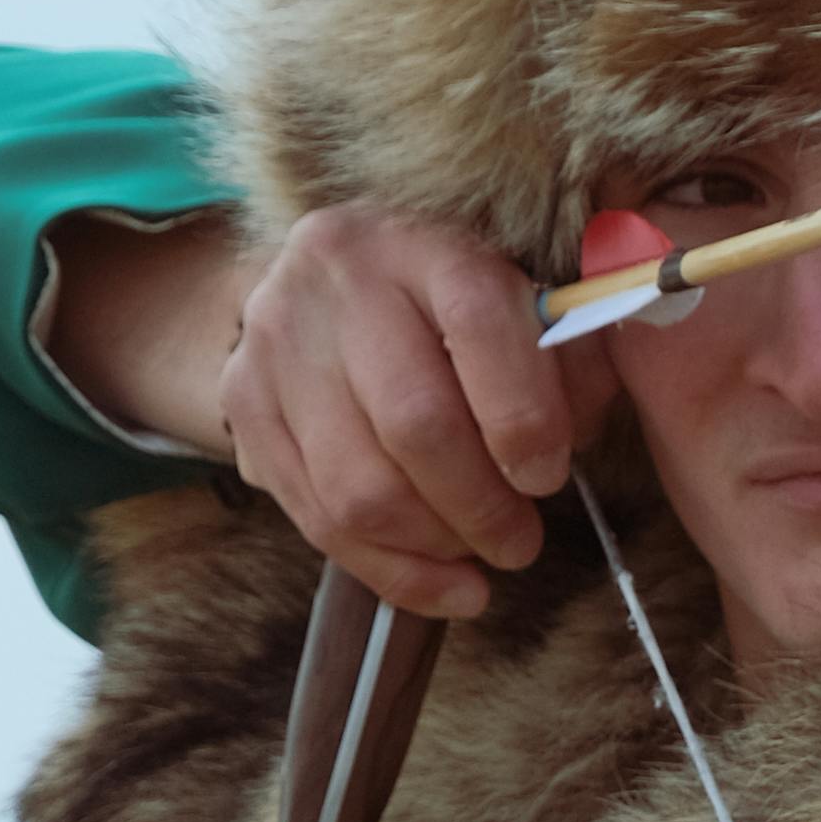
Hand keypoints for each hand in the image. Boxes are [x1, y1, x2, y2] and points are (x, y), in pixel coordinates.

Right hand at [223, 205, 611, 621]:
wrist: (329, 285)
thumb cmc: (451, 306)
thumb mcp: (523, 302)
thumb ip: (568, 357)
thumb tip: (577, 431)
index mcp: (422, 237)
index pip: (477, 321)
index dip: (524, 416)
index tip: (547, 476)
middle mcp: (336, 275)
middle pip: (413, 421)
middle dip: (481, 505)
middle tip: (521, 542)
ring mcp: (276, 340)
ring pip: (358, 487)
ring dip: (435, 546)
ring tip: (480, 558)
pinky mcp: (242, 403)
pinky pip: (316, 519)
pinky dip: (389, 571)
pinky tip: (440, 584)